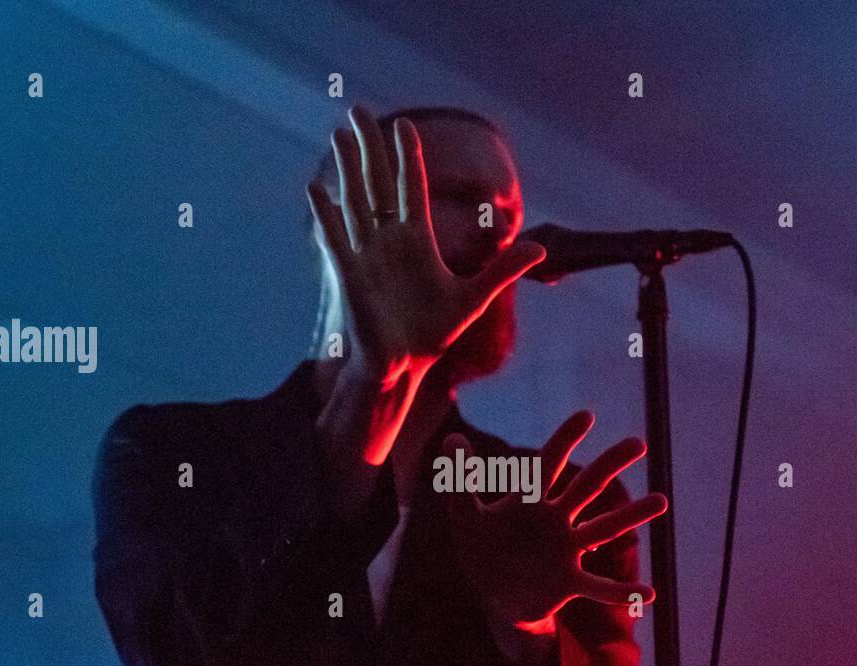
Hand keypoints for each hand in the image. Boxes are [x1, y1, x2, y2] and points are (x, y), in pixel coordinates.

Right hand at [306, 105, 545, 388]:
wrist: (403, 367)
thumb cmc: (433, 334)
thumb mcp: (474, 297)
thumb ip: (502, 270)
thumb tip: (540, 249)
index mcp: (417, 241)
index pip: (410, 187)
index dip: (407, 156)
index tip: (403, 124)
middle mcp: (389, 241)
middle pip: (377, 182)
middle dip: (369, 146)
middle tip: (357, 108)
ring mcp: (367, 255)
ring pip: (355, 201)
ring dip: (346, 167)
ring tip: (338, 133)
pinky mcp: (350, 275)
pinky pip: (336, 238)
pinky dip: (325, 214)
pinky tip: (315, 188)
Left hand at [442, 411, 667, 629]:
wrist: (494, 593)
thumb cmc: (482, 548)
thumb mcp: (464, 516)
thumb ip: (459, 480)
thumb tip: (453, 437)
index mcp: (531, 499)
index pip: (548, 464)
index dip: (565, 440)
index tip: (587, 416)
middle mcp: (556, 519)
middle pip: (586, 487)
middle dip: (610, 464)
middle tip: (638, 442)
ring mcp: (567, 549)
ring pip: (603, 528)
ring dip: (631, 516)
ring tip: (661, 500)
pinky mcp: (569, 582)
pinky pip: (599, 586)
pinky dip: (621, 592)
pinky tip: (649, 593)